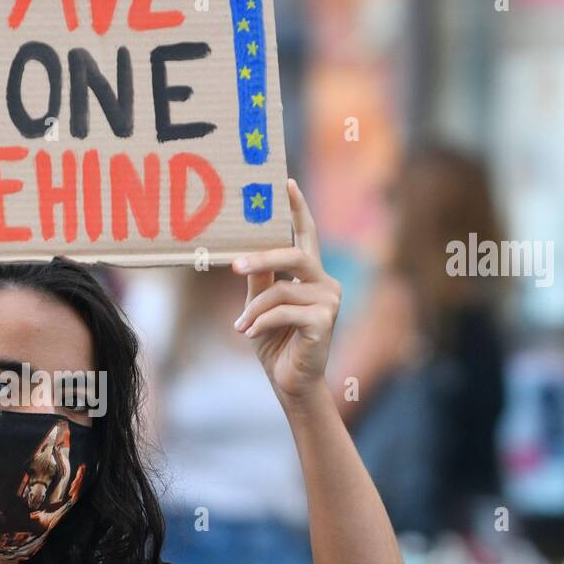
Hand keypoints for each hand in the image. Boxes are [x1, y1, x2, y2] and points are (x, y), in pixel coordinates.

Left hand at [232, 179, 340, 403]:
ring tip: (241, 326)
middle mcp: (325, 282)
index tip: (284, 182)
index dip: (297, 208)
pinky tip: (250, 334)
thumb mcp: (261, 306)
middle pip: (293, 255)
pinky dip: (261, 322)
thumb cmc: (276, 342)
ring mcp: (329, 300)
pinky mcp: (326, 320)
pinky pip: (284, 310)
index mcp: (312, 274)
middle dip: (261, 258)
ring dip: (254, 310)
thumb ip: (260, 279)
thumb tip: (246, 253)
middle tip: (234, 266)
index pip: (306, 234)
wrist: (291, 381)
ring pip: (281, 289)